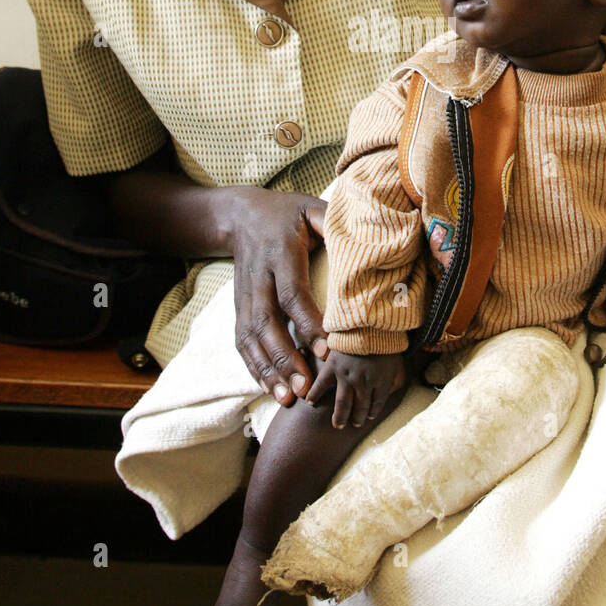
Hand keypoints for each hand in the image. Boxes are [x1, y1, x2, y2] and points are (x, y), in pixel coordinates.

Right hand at [226, 188, 327, 405]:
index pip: (292, 293)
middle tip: (304, 388)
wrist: (239, 215)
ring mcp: (245, 295)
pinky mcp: (238, 307)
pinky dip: (254, 367)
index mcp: (279, 253)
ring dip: (268, 369)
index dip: (307, 322)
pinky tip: (270, 388)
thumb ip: (332, 223)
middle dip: (284, 357)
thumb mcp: (310, 208)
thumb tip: (366, 238)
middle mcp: (259, 277)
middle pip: (267, 322)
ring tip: (288, 398)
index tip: (326, 349)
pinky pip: (242, 341)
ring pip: (251, 337)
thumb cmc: (286, 213)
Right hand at [306, 350, 406, 428]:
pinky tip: (310, 402)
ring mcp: (347, 376)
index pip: (376, 406)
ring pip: (343, 403)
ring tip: (338, 425)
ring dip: (340, 417)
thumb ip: (396, 380)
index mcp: (382, 382)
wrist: (371, 321)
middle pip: (360, 408)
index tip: (367, 417)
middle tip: (354, 424)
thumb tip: (392, 392)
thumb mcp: (398, 362)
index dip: (371, 413)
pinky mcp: (332, 366)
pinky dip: (315, 394)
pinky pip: (322, 384)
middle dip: (357, 419)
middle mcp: (364, 383)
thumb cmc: (387, 342)